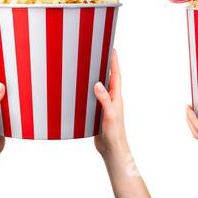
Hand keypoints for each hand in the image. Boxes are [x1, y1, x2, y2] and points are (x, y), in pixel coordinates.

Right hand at [93, 50, 130, 165]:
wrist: (112, 148)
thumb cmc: (114, 133)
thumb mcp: (109, 114)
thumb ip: (104, 99)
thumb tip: (97, 83)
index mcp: (116, 97)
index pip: (115, 75)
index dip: (114, 61)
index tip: (112, 49)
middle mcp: (111, 99)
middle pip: (108, 78)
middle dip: (105, 65)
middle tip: (99, 53)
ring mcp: (104, 106)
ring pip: (100, 88)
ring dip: (95, 77)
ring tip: (88, 67)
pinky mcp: (97, 113)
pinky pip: (93, 98)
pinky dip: (88, 91)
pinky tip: (80, 90)